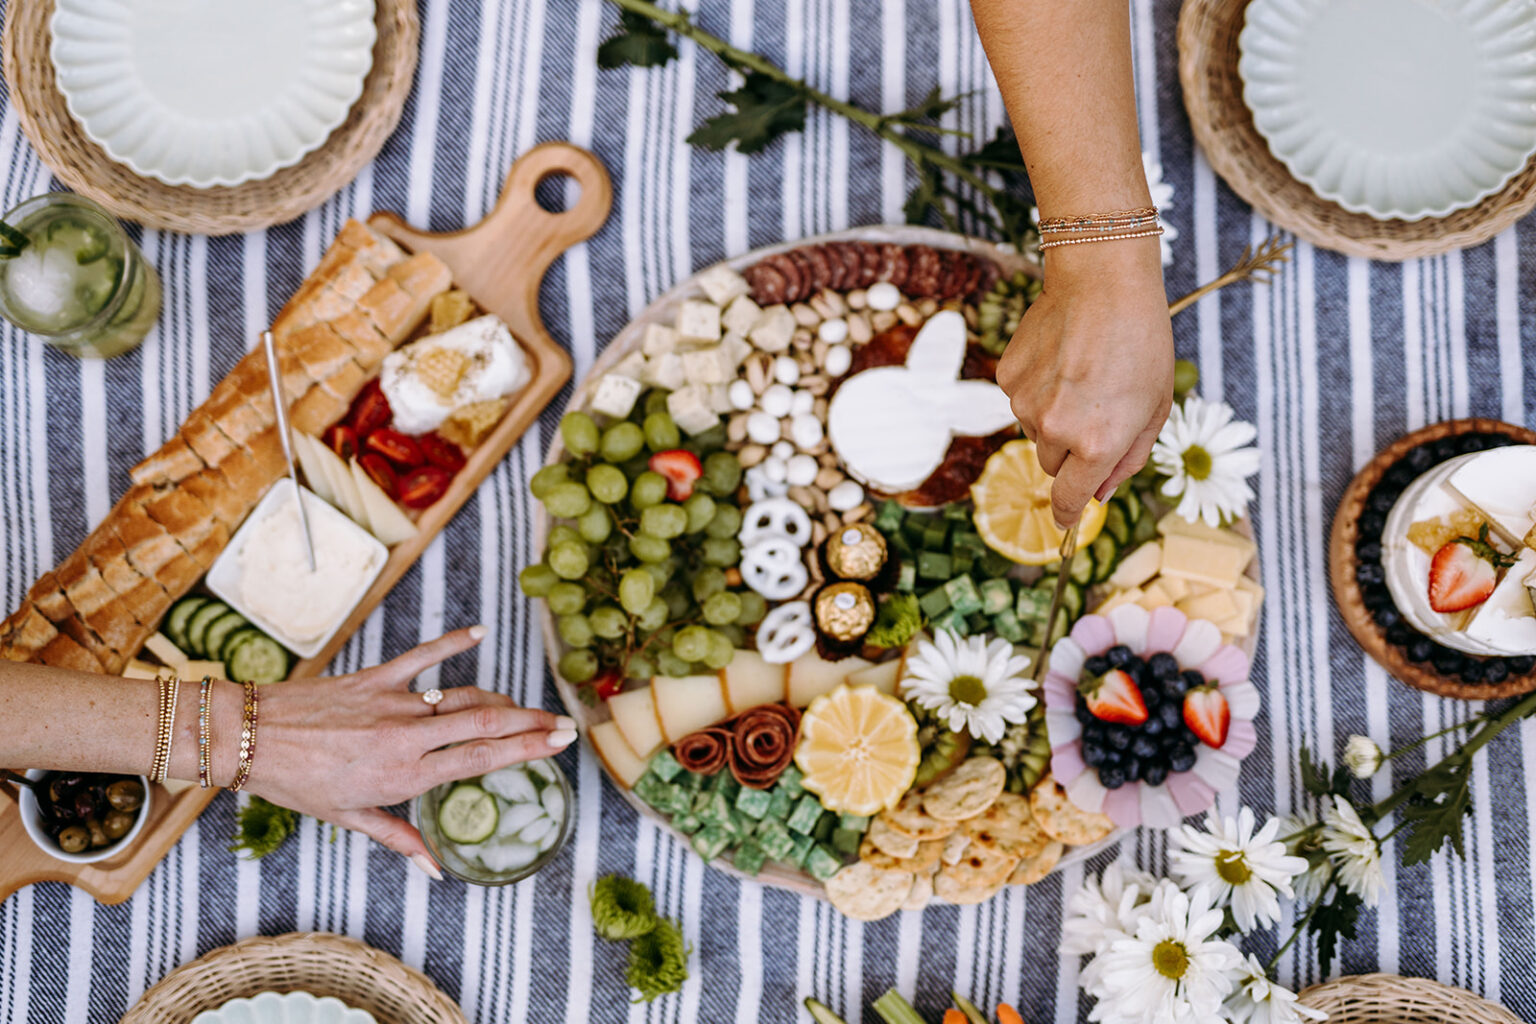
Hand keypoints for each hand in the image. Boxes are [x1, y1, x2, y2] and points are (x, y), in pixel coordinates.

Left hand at [241, 627, 574, 872]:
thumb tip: (436, 870)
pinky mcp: (375, 678)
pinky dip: (454, 642)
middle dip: (532, 723)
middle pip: (486, 724)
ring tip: (527, 709)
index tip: (559, 743)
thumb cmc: (295, 783)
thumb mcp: (348, 819)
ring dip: (502, 700)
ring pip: (463, 695)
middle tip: (566, 724)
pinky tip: (480, 633)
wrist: (248, 737)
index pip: (481, 760)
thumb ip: (399, 838)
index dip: (527, 750)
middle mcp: (406, 737)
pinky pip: (423, 656)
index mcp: (403, 776)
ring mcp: (393, 702)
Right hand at [996, 237, 1172, 526]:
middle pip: (1051, 465)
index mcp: (1097, 443)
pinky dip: (1038, 389)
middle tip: (1095, 412)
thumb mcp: (1155, 407)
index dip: (1067, 513)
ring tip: (1081, 375)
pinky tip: (1061, 359)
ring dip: (1054, 418)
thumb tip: (1101, 493)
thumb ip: (1128, 458)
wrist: (1103, 282)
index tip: (1065, 521)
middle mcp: (1055, 430)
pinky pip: (1020, 400)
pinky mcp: (1008, 377)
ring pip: (1034, 431)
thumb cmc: (1141, 341)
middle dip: (1070, 452)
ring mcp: (1025, 403)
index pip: (1069, 498)